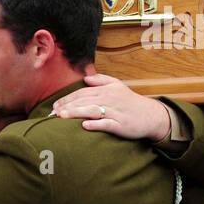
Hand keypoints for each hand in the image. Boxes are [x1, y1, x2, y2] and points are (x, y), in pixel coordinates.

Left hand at [52, 73, 171, 140]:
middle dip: (67, 106)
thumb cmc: (131, 102)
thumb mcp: (118, 86)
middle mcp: (110, 99)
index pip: (82, 93)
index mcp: (107, 90)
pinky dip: (96, 124)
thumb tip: (86, 78)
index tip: (54, 106)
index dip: (67, 99)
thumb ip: (102, 80)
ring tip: (62, 117)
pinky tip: (84, 125)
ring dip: (76, 113)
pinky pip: (107, 124)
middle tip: (53, 112)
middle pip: (84, 101)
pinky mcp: (121, 125)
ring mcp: (116, 112)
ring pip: (92, 110)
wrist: (151, 116)